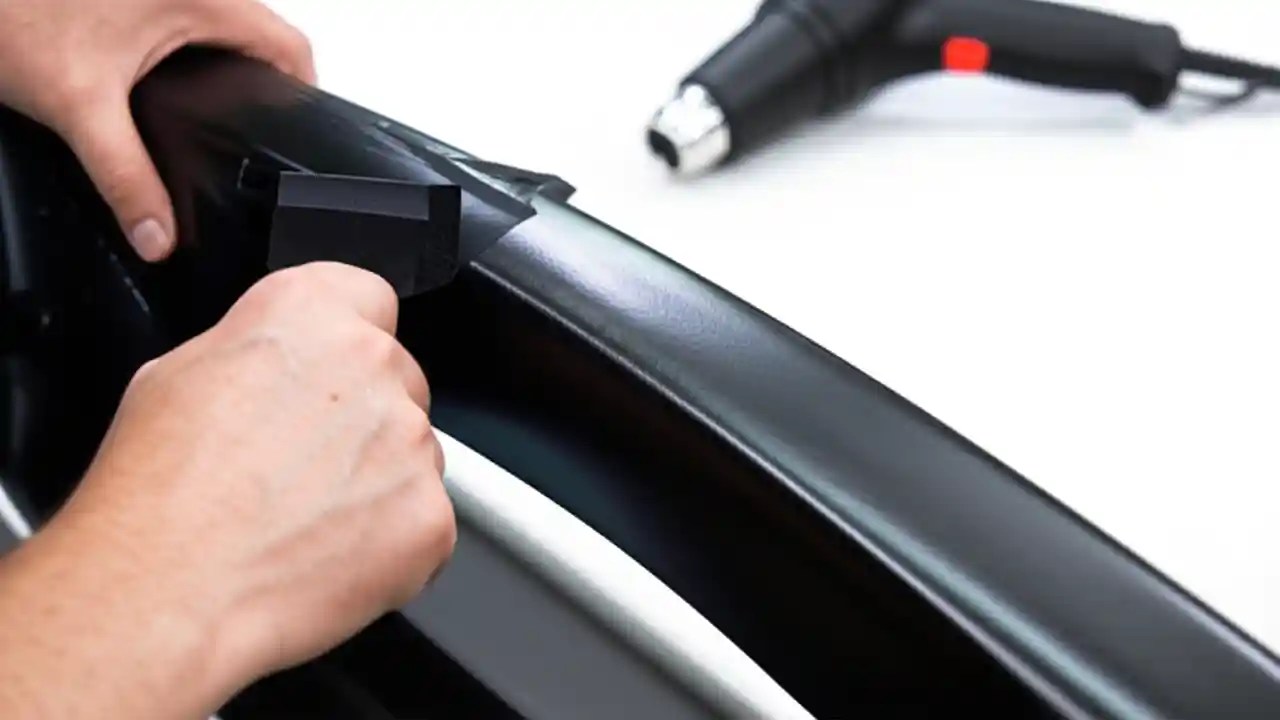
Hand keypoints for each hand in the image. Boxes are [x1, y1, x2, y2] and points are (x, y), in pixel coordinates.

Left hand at [0, 0, 314, 261]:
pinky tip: (172, 79)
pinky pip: (196, 12)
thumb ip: (126, 177)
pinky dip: (198, 43)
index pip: (290, 46)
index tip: (292, 133)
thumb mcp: (79, 108)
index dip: (302, 93)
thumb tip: (159, 236)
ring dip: (233, 60)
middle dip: (266, 83)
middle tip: (251, 135)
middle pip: (266, 33)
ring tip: (218, 112)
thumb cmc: (12, 14)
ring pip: (230, 19)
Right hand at [0, 263, 453, 717]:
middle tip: (303, 467)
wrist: (169, 592)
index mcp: (310, 311)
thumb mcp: (176, 376)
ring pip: (413, 454)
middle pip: (397, 381)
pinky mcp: (432, 513)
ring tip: (304, 522)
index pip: (367, 297)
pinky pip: (425, 522)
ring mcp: (412, 440)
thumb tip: (273, 365)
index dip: (346, 340)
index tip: (329, 373)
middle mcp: (373, 363)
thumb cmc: (157, 495)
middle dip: (365, 420)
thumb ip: (254, 350)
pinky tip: (329, 558)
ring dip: (378, 483)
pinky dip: (391, 545)